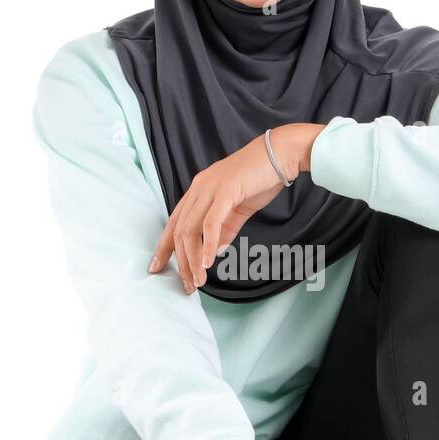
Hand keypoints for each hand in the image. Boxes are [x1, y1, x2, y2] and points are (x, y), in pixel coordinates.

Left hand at [148, 123, 324, 293]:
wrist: (281, 153)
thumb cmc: (260, 179)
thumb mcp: (238, 209)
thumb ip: (225, 230)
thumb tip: (215, 252)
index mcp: (198, 191)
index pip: (174, 223)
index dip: (164, 247)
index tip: (157, 268)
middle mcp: (198, 188)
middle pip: (179, 230)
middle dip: (181, 261)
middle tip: (188, 286)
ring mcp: (210, 188)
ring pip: (191, 229)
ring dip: (193, 258)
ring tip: (198, 280)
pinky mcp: (225, 191)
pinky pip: (211, 222)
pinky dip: (208, 244)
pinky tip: (209, 262)